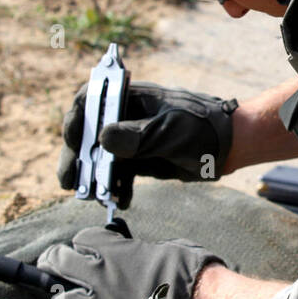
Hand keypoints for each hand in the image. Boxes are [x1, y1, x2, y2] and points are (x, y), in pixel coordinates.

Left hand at [36, 219, 223, 298]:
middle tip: (56, 267)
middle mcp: (98, 276)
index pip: (82, 238)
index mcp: (114, 251)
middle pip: (57, 262)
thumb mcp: (164, 248)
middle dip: (54, 263)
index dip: (86, 244)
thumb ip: (139, 252)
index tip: (89, 249)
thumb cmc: (189, 274)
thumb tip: (135, 254)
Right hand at [56, 82, 238, 206]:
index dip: (76, 118)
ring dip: (94, 176)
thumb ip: (137, 136)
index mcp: (131, 97)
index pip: (91, 99)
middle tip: (69, 181)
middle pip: (90, 131)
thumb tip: (103, 140)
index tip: (73, 140)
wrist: (228, 146)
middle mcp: (127, 115)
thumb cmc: (202, 128)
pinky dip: (116, 186)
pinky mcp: (140, 157)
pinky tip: (119, 201)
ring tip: (89, 195)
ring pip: (101, 156)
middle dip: (78, 156)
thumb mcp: (169, 131)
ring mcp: (132, 137)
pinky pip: (118, 173)